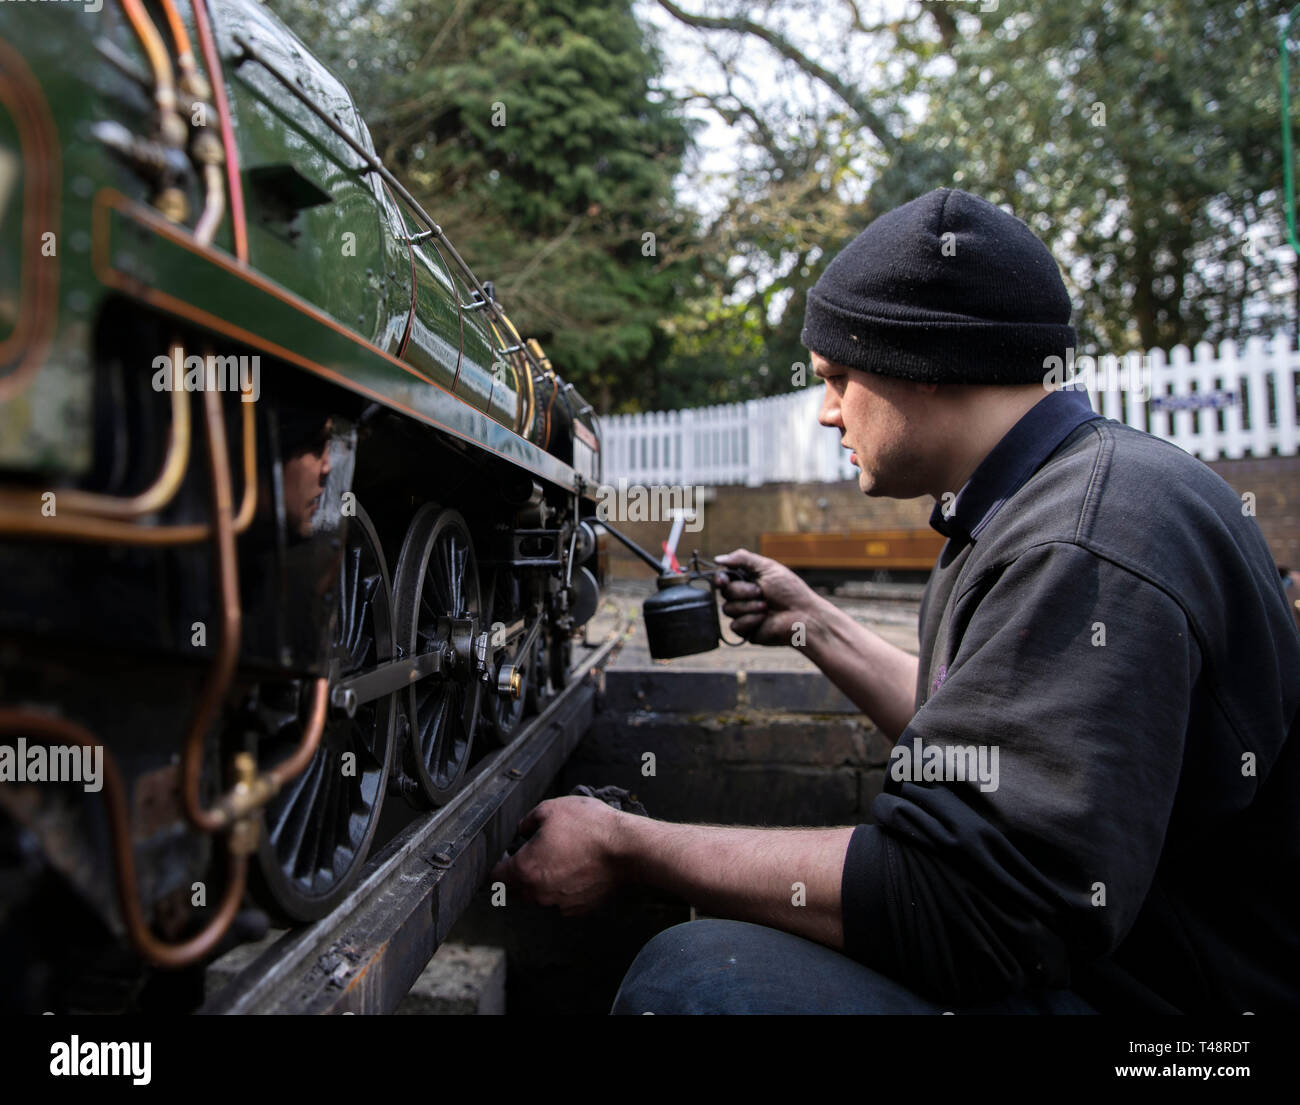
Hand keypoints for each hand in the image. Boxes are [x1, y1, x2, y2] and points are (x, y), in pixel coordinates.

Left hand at [489, 796, 626, 914]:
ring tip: (560, 859)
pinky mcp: (579, 909)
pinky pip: (561, 900)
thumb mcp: (551, 809)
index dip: (498, 864)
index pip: (496, 876)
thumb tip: (523, 829)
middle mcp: (538, 893)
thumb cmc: (589, 828)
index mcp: (525, 870)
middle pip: (517, 889)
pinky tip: (577, 870)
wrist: (627, 850)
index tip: (505, 856)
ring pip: (540, 896)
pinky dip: (564, 888)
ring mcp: (559, 904)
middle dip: (520, 873)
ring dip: (543, 882)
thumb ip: (528, 820)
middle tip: (534, 854)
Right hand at [714, 548, 826, 647]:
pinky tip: (764, 619)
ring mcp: (744, 614)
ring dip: (749, 606)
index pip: (724, 578)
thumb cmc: (790, 591)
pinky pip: (735, 625)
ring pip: (728, 609)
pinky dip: (749, 620)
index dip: (720, 579)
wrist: (803, 616)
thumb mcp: (768, 568)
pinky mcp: (746, 631)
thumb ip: (743, 559)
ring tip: (766, 607)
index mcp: (747, 580)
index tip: (722, 581)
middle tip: (761, 592)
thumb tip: (717, 559)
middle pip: (725, 592)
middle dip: (743, 591)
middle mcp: (743, 597)